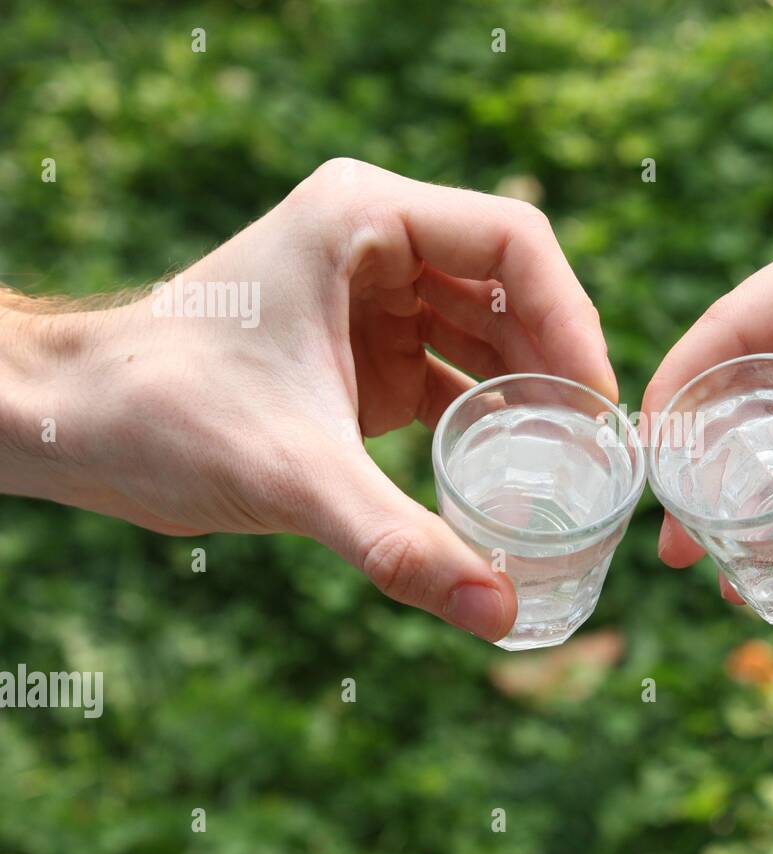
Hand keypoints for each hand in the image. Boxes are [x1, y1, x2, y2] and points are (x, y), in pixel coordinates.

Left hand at [0, 159, 615, 640]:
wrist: (74, 424)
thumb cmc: (161, 412)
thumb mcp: (293, 474)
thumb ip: (400, 543)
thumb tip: (501, 614)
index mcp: (364, 220)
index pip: (513, 243)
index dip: (571, 319)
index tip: (595, 402)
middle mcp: (375, 244)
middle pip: (512, 289)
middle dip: (558, 364)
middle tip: (599, 447)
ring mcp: (370, 297)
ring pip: (488, 331)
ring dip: (530, 391)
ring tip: (573, 461)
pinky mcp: (361, 351)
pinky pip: (452, 373)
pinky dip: (487, 416)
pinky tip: (515, 468)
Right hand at [642, 207, 772, 599]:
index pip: (728, 327)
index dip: (674, 397)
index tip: (646, 476)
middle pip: (725, 360)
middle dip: (691, 449)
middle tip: (674, 542)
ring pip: (741, 380)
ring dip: (715, 456)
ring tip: (694, 544)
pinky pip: (772, 388)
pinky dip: (753, 446)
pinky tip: (737, 508)